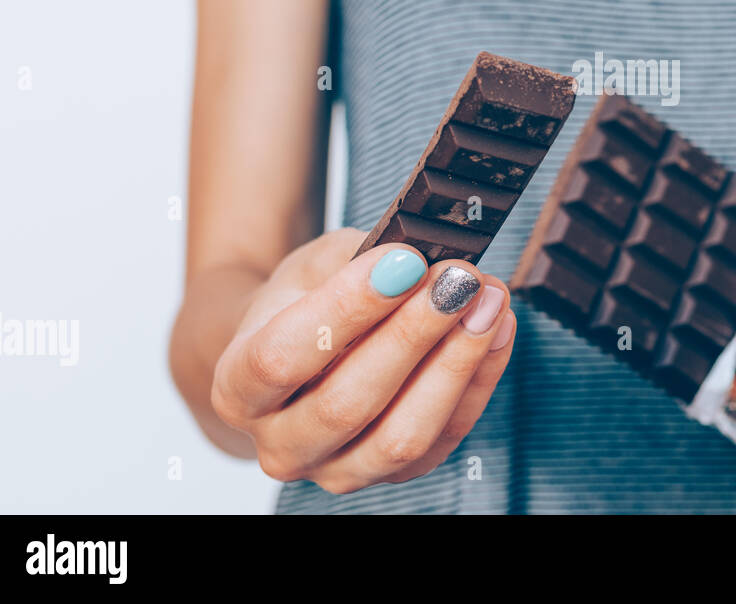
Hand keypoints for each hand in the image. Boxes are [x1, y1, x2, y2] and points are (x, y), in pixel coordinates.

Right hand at [209, 228, 514, 493]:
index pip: (284, 357)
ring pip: (401, 436)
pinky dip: (479, 379)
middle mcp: (279, 445)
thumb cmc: (303, 304)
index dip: (348, 307)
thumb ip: (359, 259)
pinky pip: (445, 436)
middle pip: (347, 402)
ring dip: (455, 363)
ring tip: (488, 301)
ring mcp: (336, 471)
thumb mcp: (314, 266)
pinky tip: (497, 327)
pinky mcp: (394, 476)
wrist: (300, 354)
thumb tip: (422, 260)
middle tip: (458, 278)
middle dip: (413, 333)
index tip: (403, 260)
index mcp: (237, 388)